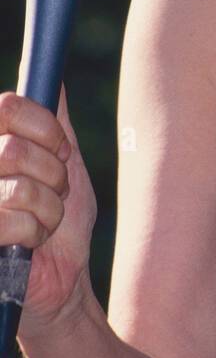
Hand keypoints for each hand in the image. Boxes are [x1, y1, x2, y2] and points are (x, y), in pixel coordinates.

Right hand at [0, 84, 96, 337]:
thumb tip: (54, 78)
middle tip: (54, 191)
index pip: (8, 105)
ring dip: (49, 207)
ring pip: (19, 186)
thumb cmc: (62, 221)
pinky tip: (32, 243)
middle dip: (52, 174)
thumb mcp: (66, 161)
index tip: (59, 150)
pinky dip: (37, 232)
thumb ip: (55, 120)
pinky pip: (13, 221)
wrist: (64, 279)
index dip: (45, 128)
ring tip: (45, 220)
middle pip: (14, 148)